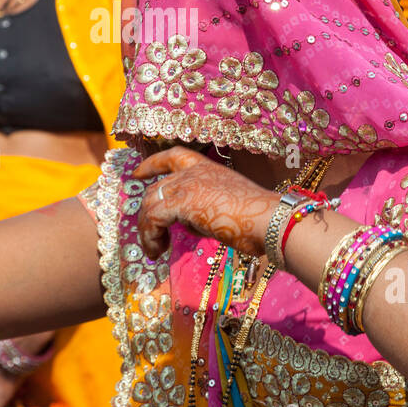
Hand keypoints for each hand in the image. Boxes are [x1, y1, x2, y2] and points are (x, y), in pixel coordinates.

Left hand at [136, 146, 278, 259]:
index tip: (138, 173)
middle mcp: (194, 171)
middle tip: (149, 237)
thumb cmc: (257, 219)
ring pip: (150, 205)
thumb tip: (188, 224)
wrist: (269, 220)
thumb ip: (203, 209)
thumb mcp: (225, 207)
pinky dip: (151, 236)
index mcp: (207, 167)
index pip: (173, 156)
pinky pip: (153, 218)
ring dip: (148, 231)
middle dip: (146, 215)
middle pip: (155, 189)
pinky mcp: (183, 202)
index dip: (153, 163)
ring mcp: (187, 184)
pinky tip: (158, 250)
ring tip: (154, 250)